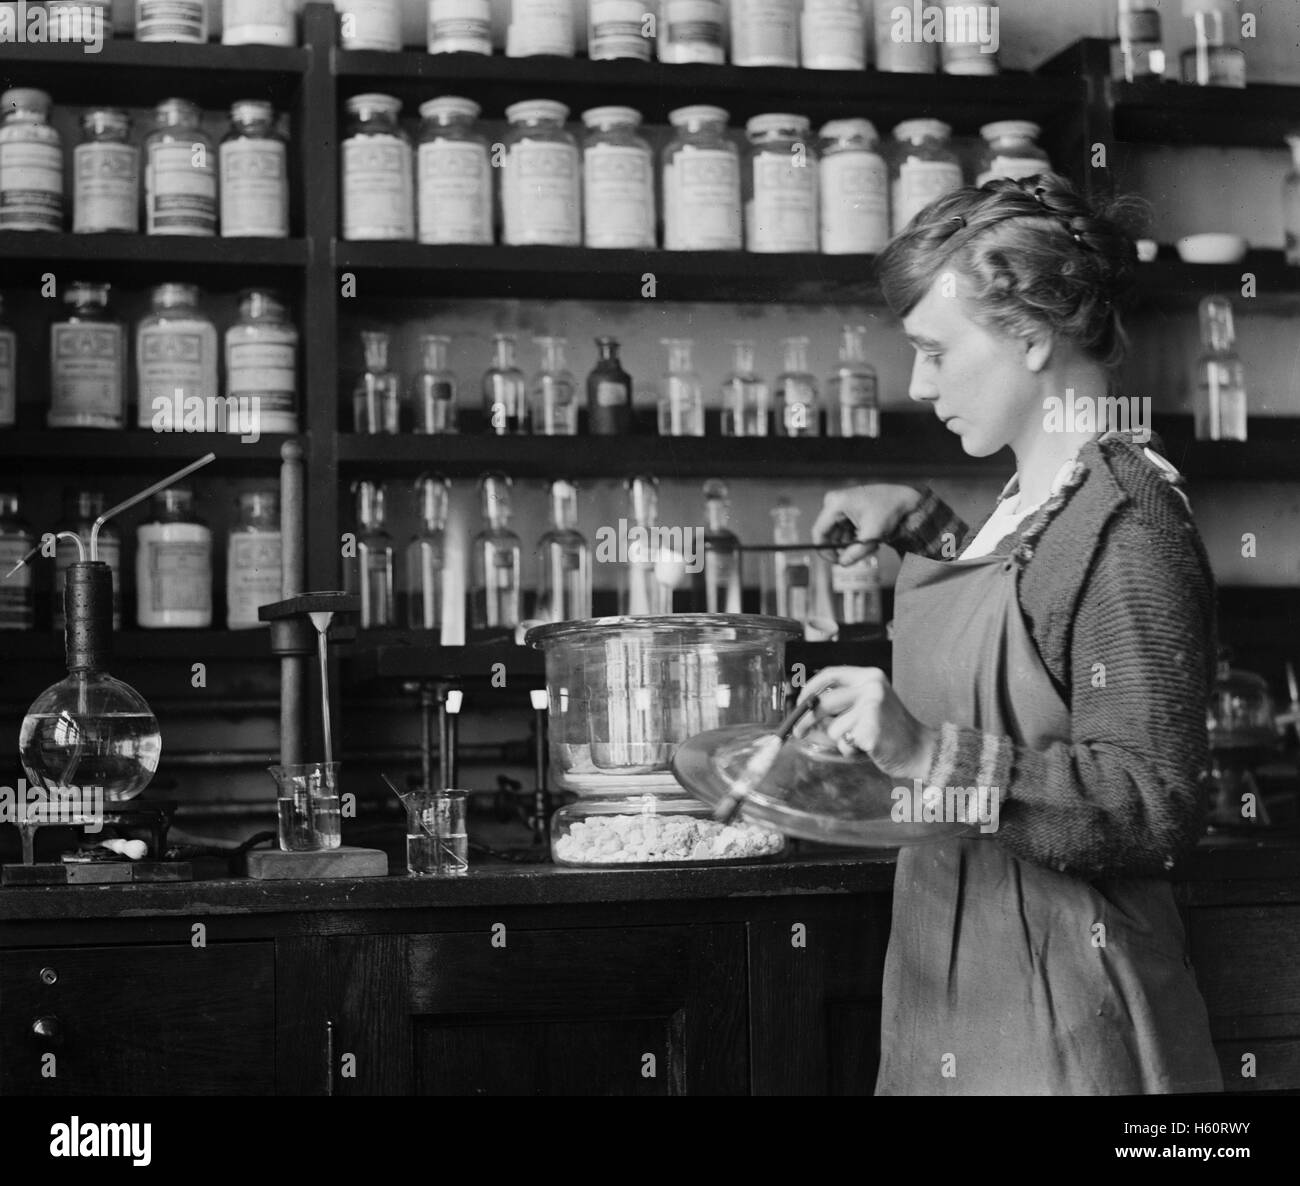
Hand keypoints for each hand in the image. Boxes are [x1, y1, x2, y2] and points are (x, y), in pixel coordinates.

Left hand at [797, 666, 939, 782]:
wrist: (920, 749)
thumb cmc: (891, 730)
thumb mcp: (871, 703)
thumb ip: (845, 699)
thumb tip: (806, 707)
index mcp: (870, 677)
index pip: (830, 674)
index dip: (810, 688)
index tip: (800, 702)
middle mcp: (871, 687)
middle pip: (823, 702)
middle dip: (806, 720)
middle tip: (798, 731)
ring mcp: (872, 707)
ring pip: (833, 728)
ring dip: (841, 740)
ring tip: (862, 740)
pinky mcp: (871, 729)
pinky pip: (844, 743)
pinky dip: (850, 751)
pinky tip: (869, 748)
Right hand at [811, 484, 922, 565]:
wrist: (903, 499)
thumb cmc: (889, 510)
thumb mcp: (871, 536)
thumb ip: (855, 553)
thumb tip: (842, 563)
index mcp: (835, 504)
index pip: (819, 532)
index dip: (824, 550)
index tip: (835, 561)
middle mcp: (834, 501)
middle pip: (829, 533)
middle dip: (843, 546)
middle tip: (859, 553)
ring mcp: (840, 504)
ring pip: (838, 532)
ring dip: (851, 542)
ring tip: (869, 543)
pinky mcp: (847, 508)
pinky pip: (844, 528)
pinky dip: (854, 536)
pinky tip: (869, 536)